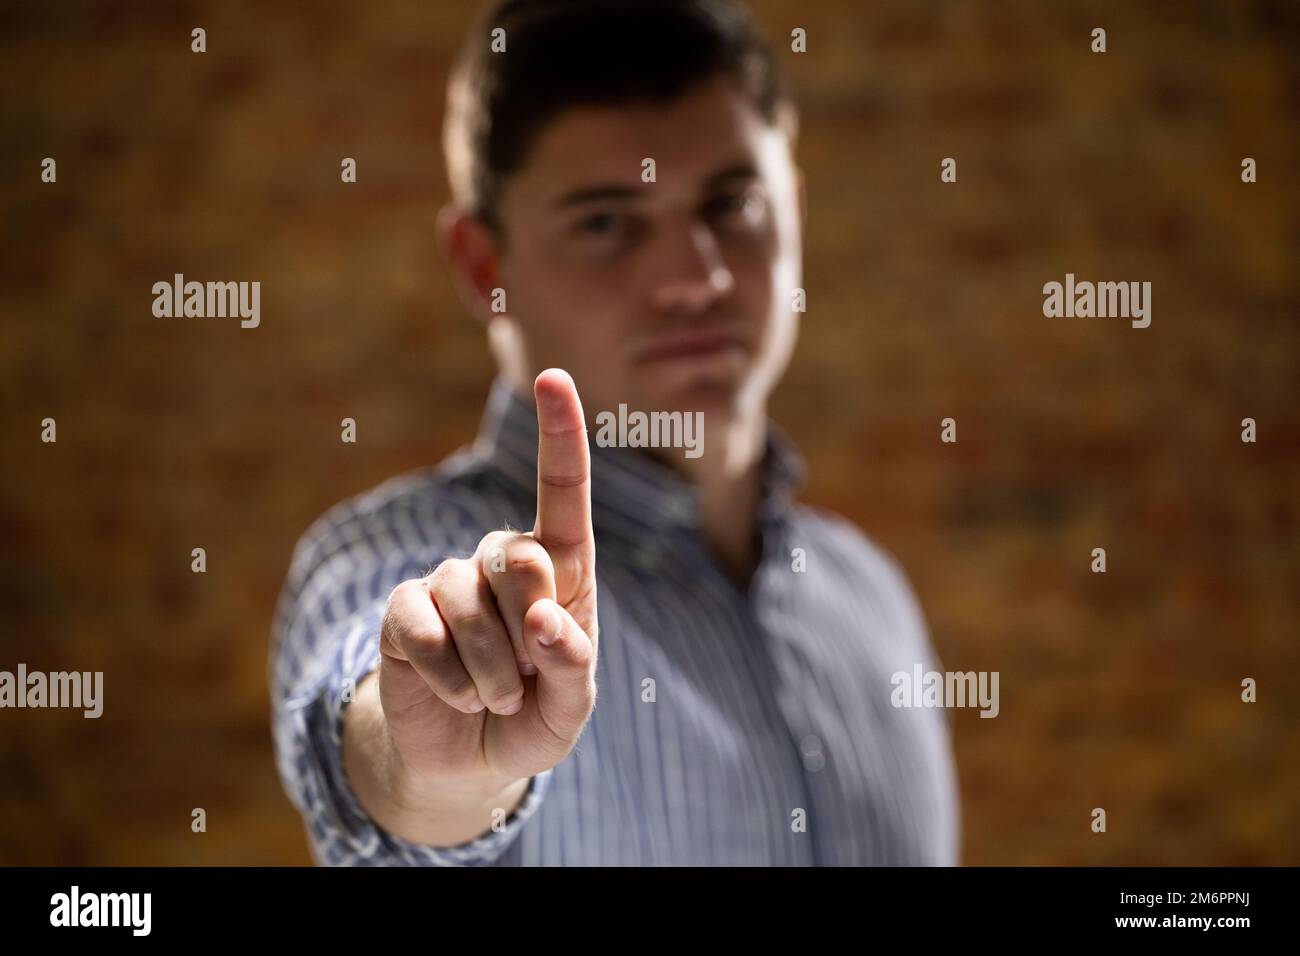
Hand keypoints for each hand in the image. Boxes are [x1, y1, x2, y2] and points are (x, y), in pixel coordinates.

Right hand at [375, 368, 597, 796]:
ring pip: (470, 604)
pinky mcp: (404, 608)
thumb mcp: (572, 704)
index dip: (559, 434)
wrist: (469, 758)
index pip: (562, 492)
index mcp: (560, 568)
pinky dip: (449, 677)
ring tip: (496, 696)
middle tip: (531, 676)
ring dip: (492, 672)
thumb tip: (546, 621)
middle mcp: (503, 559)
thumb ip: (574, 664)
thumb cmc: (535, 714)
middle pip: (521, 558)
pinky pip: (423, 629)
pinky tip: (458, 694)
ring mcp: (450, 580)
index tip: (552, 376)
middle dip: (530, 632)